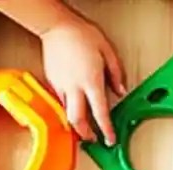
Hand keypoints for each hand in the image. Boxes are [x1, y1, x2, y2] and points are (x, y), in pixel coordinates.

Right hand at [40, 16, 125, 144]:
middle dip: (85, 134)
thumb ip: (117, 74)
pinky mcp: (52, 81)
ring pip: (66, 112)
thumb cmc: (82, 35)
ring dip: (76, 123)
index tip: (111, 140)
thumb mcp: (108, 52)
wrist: (56, 26)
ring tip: (84, 127)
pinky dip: (68, 108)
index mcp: (91, 81)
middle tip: (94, 139)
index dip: (106, 130)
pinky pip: (60, 101)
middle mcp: (74, 87)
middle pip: (77, 120)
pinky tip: (75, 108)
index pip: (100, 113)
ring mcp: (61, 85)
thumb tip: (121, 91)